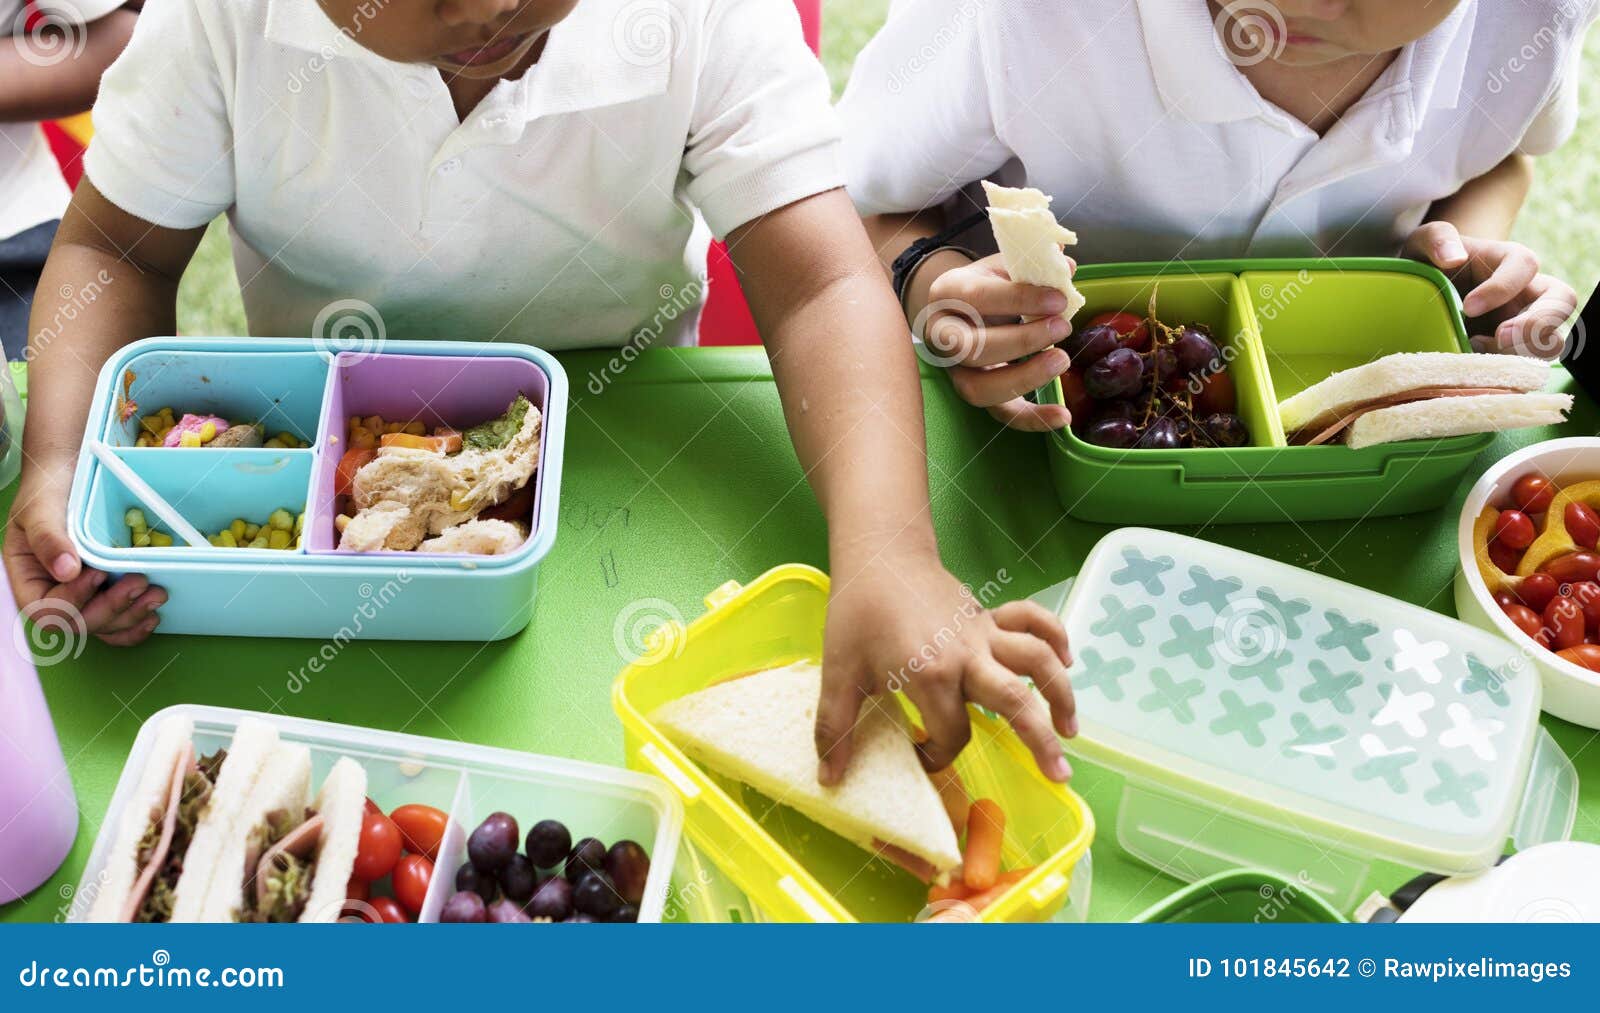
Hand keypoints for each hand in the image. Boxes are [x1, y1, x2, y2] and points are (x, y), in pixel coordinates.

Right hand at [4, 461, 163, 645]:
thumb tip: (66, 571)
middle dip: (111, 610)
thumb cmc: (49, 487)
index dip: (73, 601)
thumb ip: (48, 538)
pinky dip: (134, 622)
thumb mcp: (41, 507)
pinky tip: (152, 614)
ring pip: (102, 626)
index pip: (44, 610)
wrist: (70, 473)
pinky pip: (116, 621)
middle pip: (77, 623)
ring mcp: (81, 595)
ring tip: (156, 595)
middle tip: (140, 584)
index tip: (98, 574)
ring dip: (130, 617)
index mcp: (29, 578)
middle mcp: (53, 593)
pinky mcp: (103, 591)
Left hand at [814, 548, 1076, 785]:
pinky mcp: (990, 616)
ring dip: (1061, 694)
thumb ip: (835, 726)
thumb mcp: (839, 672)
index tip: (923, 756)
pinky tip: (1067, 661)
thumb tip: (829, 779)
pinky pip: (1033, 622)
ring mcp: (983, 634)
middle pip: (1016, 701)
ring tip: (1071, 731)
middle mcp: (966, 656)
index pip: (952, 733)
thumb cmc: (858, 612)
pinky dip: (1055, 636)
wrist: (879, 556)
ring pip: (1037, 661)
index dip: (940, 755)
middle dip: (1041, 742)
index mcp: (929, 675)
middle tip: (1059, 776)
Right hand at [917, 253, 1077, 431]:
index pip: (977, 297)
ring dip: (1024, 378)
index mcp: (947, 294)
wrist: (964, 307)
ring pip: (978, 389)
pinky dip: (1032, 419)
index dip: (1019, 299)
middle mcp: (942, 336)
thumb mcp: (1003, 266)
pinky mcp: (975, 392)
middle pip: (969, 349)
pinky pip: (999, 414)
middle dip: (1021, 340)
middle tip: (1062, 327)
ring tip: (1061, 360)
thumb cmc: (988, 283)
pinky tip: (1063, 417)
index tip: (1059, 299)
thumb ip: (1032, 266)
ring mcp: (955, 370)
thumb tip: (1066, 266)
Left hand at [1405, 223, 1577, 358]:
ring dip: (1525, 351)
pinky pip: (1526, 366)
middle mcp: (1527, 292)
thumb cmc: (1429, 263)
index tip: (1468, 306)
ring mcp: (1524, 324)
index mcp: (1510, 261)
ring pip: (1553, 340)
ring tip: (1480, 351)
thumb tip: (1452, 257)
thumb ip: (1437, 239)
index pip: (1526, 265)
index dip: (1503, 287)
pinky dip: (1508, 372)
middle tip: (1499, 336)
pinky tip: (1476, 368)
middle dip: (1537, 322)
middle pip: (1562, 301)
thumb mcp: (1423, 242)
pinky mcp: (1511, 352)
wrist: (1423, 294)